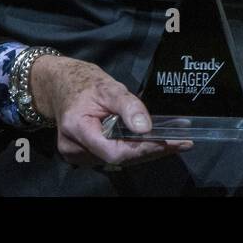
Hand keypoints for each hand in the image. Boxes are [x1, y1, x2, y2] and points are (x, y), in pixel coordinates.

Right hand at [30, 54, 191, 167]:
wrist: (60, 86)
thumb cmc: (84, 83)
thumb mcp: (108, 87)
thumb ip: (127, 106)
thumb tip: (145, 127)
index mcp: (76, 128)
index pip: (113, 151)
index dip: (142, 150)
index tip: (169, 142)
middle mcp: (73, 149)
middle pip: (119, 158)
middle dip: (151, 151)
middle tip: (182, 142)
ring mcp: (77, 155)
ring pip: (118, 159)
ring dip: (145, 151)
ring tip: (172, 141)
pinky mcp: (84, 156)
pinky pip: (113, 155)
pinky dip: (134, 149)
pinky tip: (152, 142)